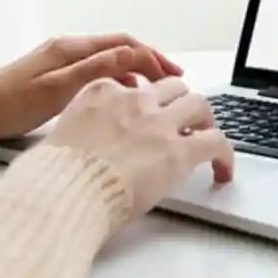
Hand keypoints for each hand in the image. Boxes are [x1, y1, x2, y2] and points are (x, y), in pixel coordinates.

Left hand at [0, 34, 182, 139]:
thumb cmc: (9, 105)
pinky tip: (122, 102)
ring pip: (109, 62)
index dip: (153, 57)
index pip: (124, 44)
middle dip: (150, 62)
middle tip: (174, 81)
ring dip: (135, 73)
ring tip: (154, 95)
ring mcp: (61, 63)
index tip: (174, 75)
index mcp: (71, 48)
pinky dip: (116, 83)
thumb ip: (95, 70)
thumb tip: (133, 54)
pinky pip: (96, 74)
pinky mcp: (54, 78)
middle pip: (120, 49)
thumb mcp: (57, 90)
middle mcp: (68, 49)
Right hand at [48, 76, 234, 215]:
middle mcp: (133, 100)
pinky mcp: (179, 150)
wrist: (63, 191)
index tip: (148, 115)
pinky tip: (223, 171)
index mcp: (101, 93)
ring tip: (206, 140)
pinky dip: (225, 155)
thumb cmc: (53, 175)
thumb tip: (82, 150)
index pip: (134, 86)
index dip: (146, 103)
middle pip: (171, 88)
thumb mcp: (58, 138)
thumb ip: (79, 133)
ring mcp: (158, 122)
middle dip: (180, 104)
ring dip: (205, 121)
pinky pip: (216, 142)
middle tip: (184, 125)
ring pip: (199, 104)